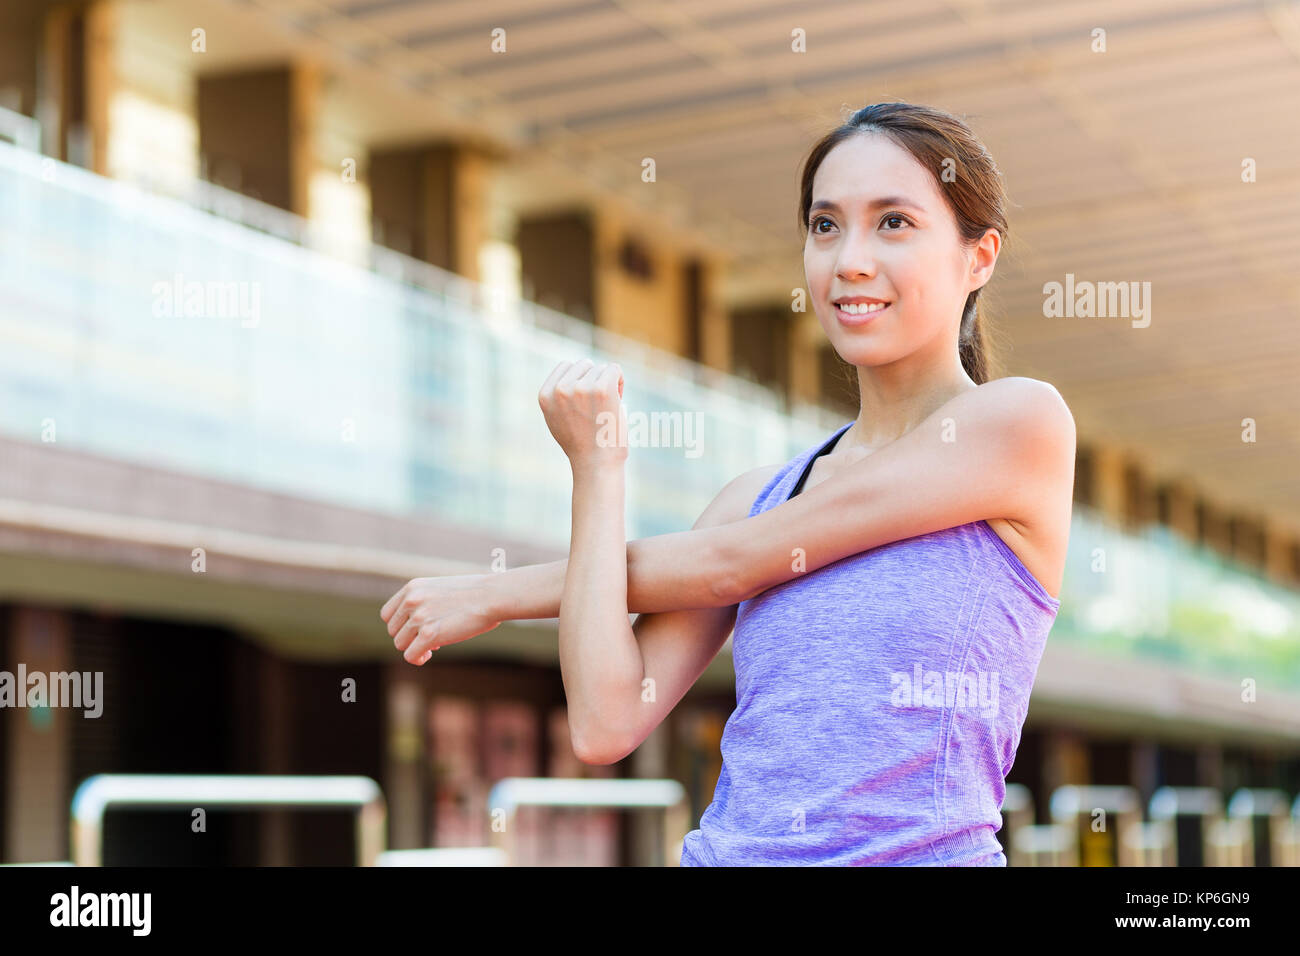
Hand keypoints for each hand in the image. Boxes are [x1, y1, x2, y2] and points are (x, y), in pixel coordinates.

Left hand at [381, 574, 501, 664]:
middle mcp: (411, 601)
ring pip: (400, 644)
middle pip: (393, 631)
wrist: (493, 596)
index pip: (388, 614)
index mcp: (412, 588)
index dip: (400, 625)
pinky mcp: (429, 634)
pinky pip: (410, 655)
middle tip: (429, 638)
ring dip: (414, 648)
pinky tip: (428, 656)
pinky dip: (417, 658)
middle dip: (409, 637)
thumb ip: (425, 602)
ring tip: (432, 648)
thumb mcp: (441, 589)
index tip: (416, 629)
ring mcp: (419, 617)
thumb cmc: (475, 594)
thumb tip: (417, 629)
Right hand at [538, 359, 626, 470]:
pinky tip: (618, 400)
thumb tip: (565, 379)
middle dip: (594, 380)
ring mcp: (581, 388)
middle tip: (598, 407)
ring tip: (606, 408)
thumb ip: (557, 397)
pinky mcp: (602, 388)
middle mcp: (560, 389)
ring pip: (600, 368)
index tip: (585, 401)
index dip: (580, 380)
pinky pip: (615, 369)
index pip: (566, 366)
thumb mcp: (556, 419)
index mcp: (545, 395)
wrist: (596, 463)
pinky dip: (620, 382)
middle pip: (584, 365)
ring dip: (608, 384)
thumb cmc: (581, 444)